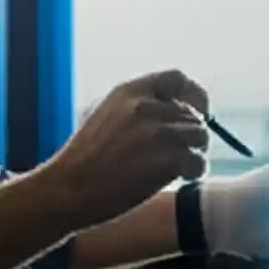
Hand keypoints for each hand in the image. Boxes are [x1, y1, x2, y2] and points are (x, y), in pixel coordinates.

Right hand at [46, 69, 210, 228]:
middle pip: (192, 115)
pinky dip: (193, 172)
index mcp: (130, 91)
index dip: (194, 94)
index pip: (177, 79)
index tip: (199, 110)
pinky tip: (178, 179)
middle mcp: (147, 107)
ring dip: (194, 153)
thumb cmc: (86, 160)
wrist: (68, 189)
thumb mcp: (108, 116)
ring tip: (177, 168)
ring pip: (199, 136)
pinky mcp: (169, 160)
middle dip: (190, 135)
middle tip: (177, 155)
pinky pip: (198, 162)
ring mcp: (159, 132)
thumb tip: (181, 113)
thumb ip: (140, 110)